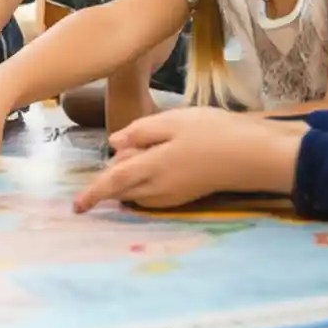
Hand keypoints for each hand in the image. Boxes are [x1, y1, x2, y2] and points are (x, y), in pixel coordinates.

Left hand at [72, 108, 303, 212]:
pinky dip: (143, 186)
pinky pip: (153, 196)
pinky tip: (155, 166)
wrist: (251, 155)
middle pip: (123, 190)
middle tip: (121, 155)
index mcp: (152, 167)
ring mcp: (173, 195)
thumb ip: (140, 132)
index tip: (76, 206)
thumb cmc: (213, 132)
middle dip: (110, 182)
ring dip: (127, 182)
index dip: (92, 193)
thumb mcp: (173, 121)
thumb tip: (113, 145)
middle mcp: (159, 187)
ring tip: (139, 155)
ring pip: (137, 194)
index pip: (113, 182)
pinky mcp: (185, 196)